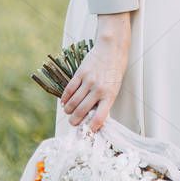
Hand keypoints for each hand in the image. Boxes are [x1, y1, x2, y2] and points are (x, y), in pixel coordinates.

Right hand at [61, 14, 130, 130]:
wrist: (112, 48)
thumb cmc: (115, 70)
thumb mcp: (115, 88)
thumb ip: (105, 102)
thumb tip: (94, 120)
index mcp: (109, 95)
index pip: (99, 118)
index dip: (91, 128)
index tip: (87, 132)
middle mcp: (98, 89)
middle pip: (81, 112)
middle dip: (74, 122)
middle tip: (73, 123)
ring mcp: (88, 81)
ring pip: (72, 103)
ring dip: (68, 111)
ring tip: (69, 112)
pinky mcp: (80, 73)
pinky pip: (69, 90)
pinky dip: (64, 99)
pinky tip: (65, 102)